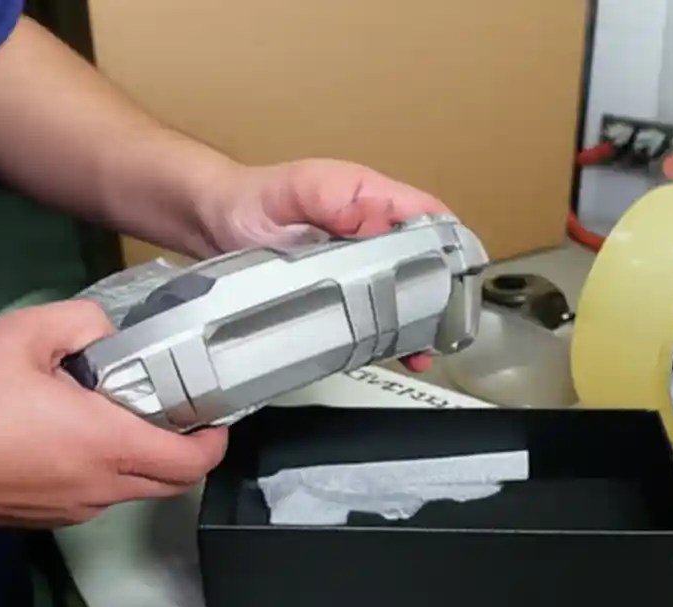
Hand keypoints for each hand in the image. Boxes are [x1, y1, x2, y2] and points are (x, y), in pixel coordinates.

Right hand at [0, 300, 227, 526]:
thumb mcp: (29, 332)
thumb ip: (84, 323)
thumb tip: (108, 335)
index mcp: (106, 444)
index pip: (190, 462)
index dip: (215, 441)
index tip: (214, 416)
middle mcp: (98, 487)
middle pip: (169, 483)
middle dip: (184, 452)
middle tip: (171, 412)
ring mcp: (68, 511)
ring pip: (129, 492)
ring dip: (138, 462)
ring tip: (112, 417)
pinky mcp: (40, 519)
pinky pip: (91, 499)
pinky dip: (100, 474)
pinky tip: (66, 440)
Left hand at [202, 159, 453, 371]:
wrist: (214, 222)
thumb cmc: (253, 200)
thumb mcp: (296, 190)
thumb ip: (336, 199)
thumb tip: (379, 219)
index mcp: (369, 198)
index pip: (428, 216)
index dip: (449, 246)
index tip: (458, 279)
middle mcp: (371, 229)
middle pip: (426, 259)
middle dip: (441, 293)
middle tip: (445, 325)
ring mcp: (358, 261)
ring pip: (406, 289)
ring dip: (420, 319)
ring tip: (424, 349)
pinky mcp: (341, 287)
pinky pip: (376, 309)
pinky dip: (391, 330)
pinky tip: (397, 350)